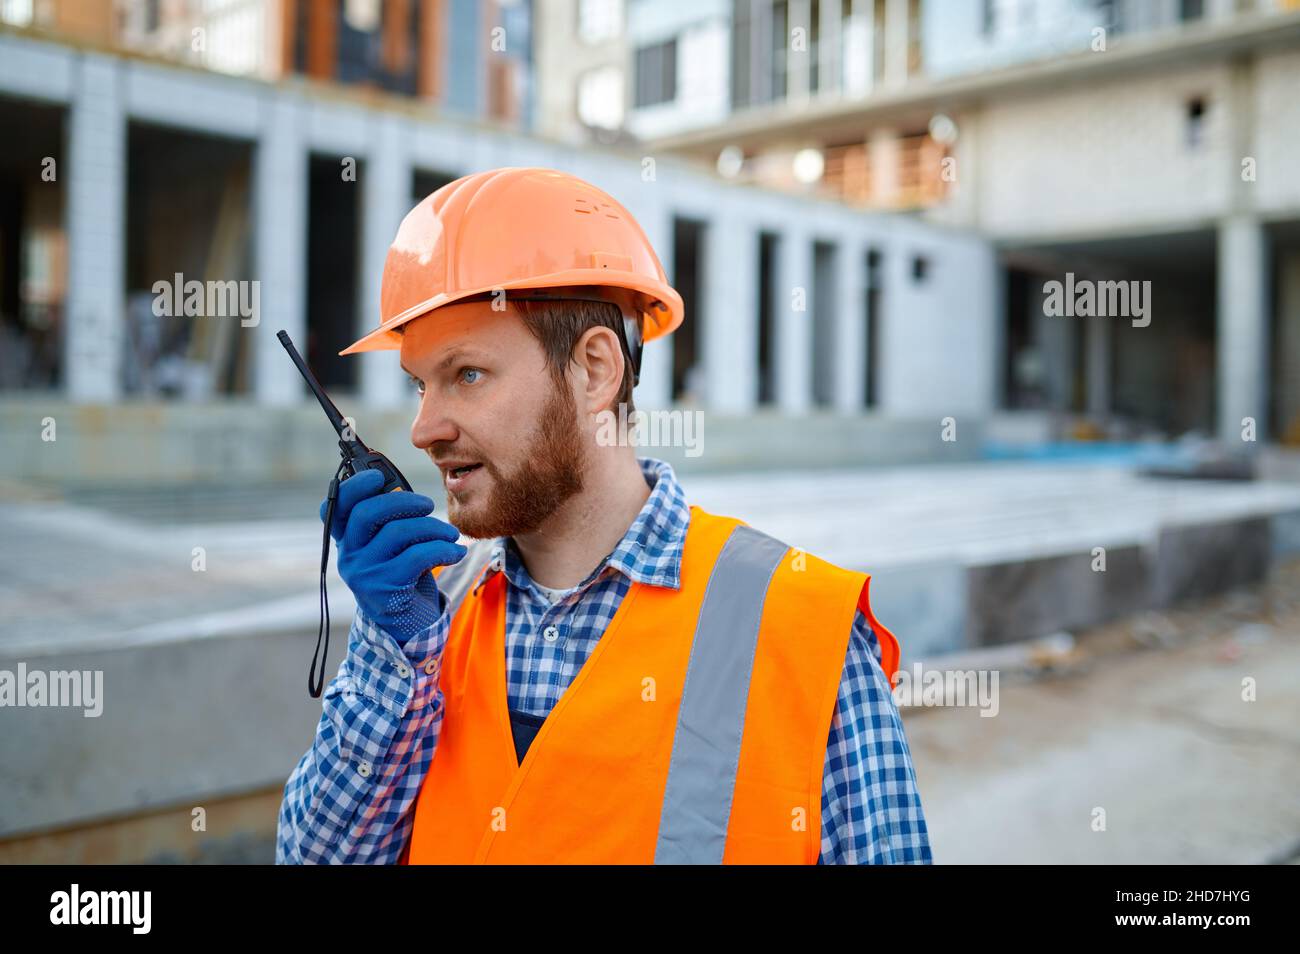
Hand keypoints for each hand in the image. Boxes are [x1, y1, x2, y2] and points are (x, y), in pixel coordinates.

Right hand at [320, 469, 466, 641]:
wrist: (406, 626)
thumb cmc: (402, 576)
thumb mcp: (391, 548)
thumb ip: (390, 521)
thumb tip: (402, 490)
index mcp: (347, 542)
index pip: (334, 508)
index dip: (353, 487)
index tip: (376, 476)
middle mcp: (349, 557)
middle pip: (367, 513)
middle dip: (403, 501)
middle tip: (427, 504)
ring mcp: (366, 574)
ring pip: (398, 532)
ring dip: (433, 527)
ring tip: (451, 534)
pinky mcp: (388, 589)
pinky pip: (418, 556)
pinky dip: (444, 549)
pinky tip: (456, 552)